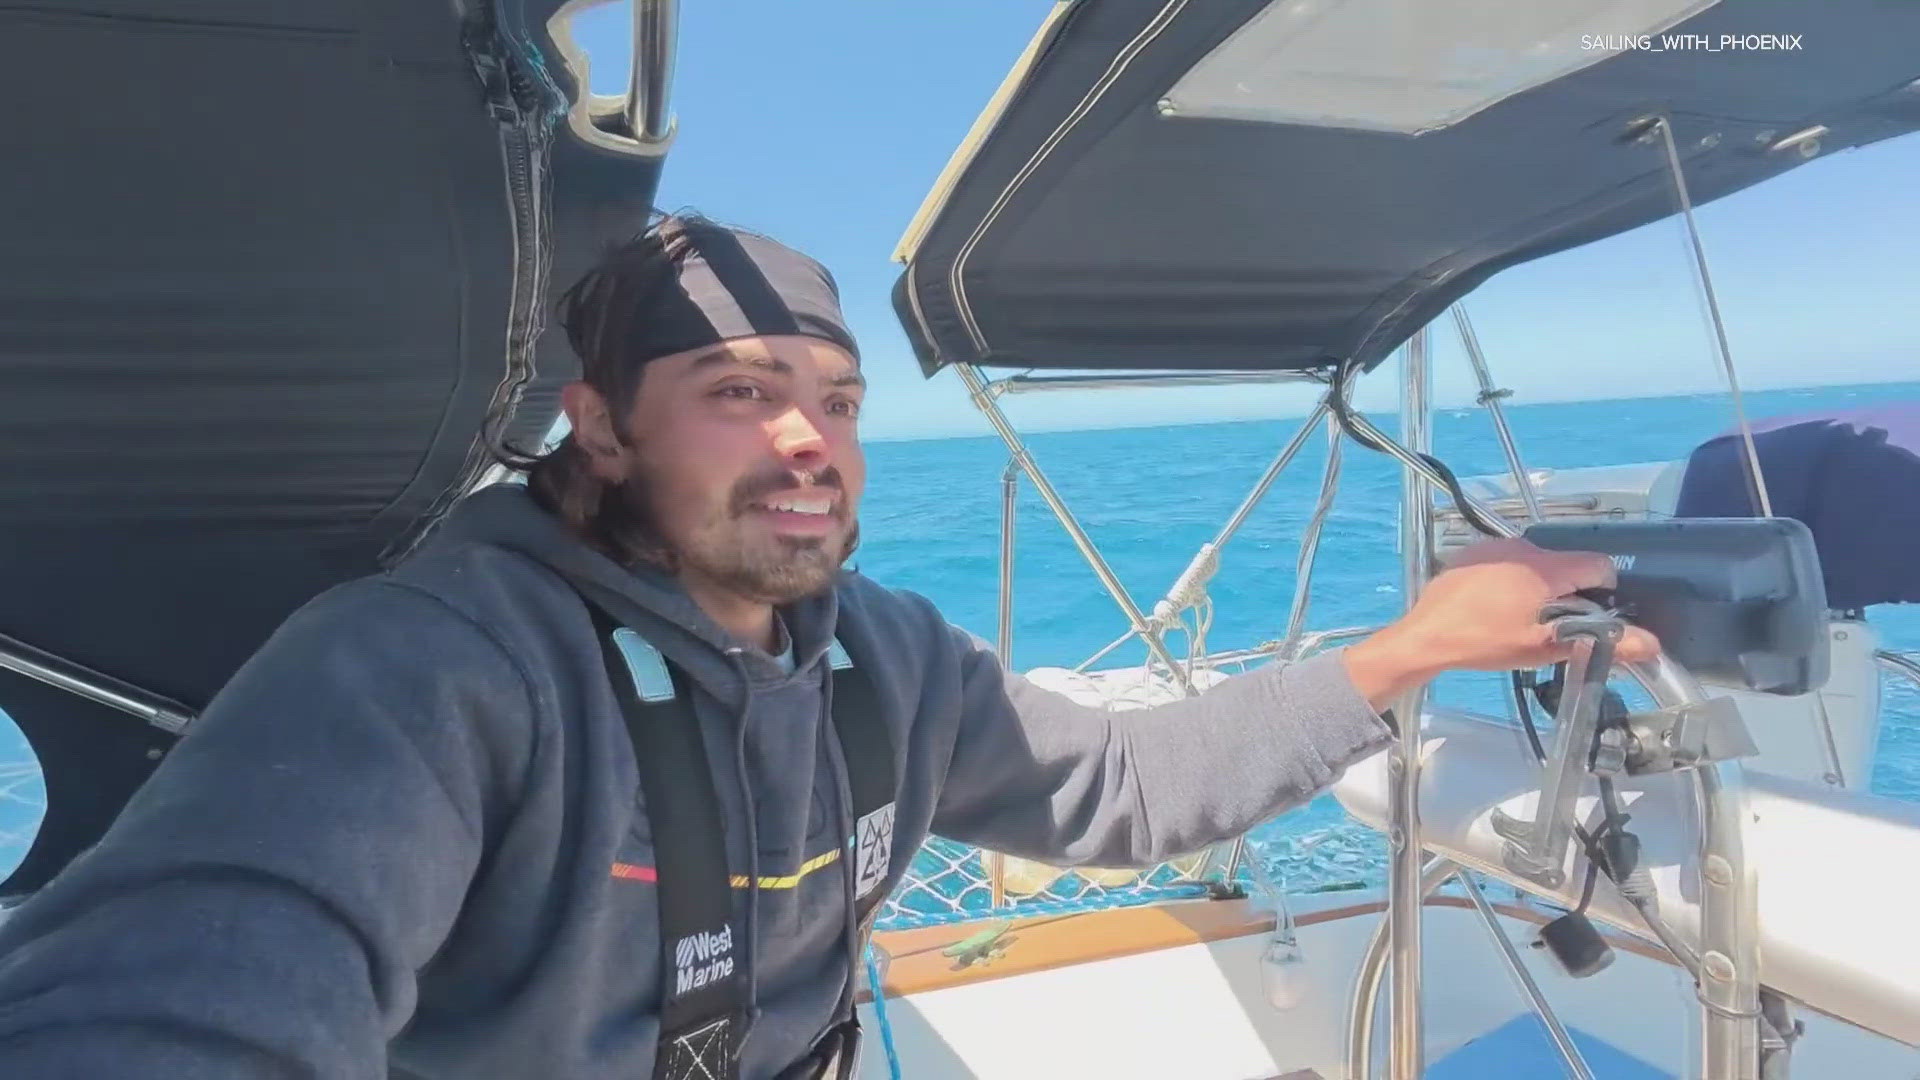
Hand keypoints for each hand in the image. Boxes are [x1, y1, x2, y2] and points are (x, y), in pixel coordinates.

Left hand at [1341, 538, 1659, 710]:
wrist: (1425, 637)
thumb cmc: (1485, 642)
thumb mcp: (1544, 646)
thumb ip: (1601, 643)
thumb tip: (1651, 645)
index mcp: (1546, 566)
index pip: (1599, 564)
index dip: (1606, 592)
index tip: (1594, 617)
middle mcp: (1524, 547)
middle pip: (1568, 564)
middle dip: (1572, 592)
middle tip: (1557, 625)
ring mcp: (1495, 547)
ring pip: (1538, 563)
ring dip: (1542, 587)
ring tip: (1525, 619)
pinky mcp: (1473, 553)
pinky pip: (1509, 562)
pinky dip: (1514, 580)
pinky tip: (1498, 608)